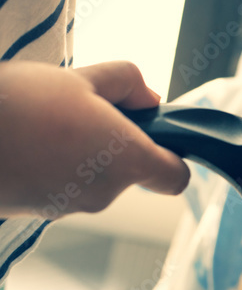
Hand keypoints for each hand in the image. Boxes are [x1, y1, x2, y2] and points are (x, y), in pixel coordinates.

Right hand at [0, 60, 189, 218]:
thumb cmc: (19, 104)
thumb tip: (151, 101)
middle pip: (128, 171)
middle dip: (112, 143)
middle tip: (78, 111)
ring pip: (91, 178)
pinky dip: (50, 168)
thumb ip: (128, 84)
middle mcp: (105, 192)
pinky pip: (59, 187)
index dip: (171, 157)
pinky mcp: (38, 212)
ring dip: (78, 153)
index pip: (175, 178)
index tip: (153, 136)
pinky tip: (25, 142)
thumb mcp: (82, 77)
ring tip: (42, 123)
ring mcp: (70, 207)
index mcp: (127, 160)